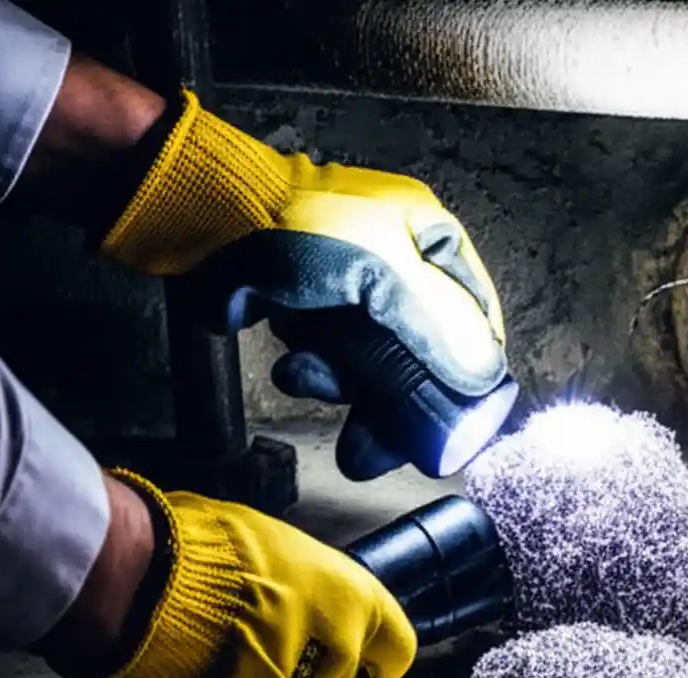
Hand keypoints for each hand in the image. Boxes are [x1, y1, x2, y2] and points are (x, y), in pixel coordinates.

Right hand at [71, 470, 416, 677]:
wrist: (156, 576)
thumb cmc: (210, 545)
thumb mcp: (274, 544)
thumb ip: (301, 579)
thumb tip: (292, 584)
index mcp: (354, 599)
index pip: (397, 648)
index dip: (376, 658)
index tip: (363, 664)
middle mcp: (340, 649)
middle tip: (265, 655)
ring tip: (225, 670)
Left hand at [100, 91, 507, 477]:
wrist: (200, 216)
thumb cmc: (297, 232)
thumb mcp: (383, 281)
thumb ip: (440, 335)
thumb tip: (486, 386)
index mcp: (432, 240)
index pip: (474, 322)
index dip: (468, 379)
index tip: (456, 431)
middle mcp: (403, 265)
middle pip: (424, 355)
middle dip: (397, 404)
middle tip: (376, 452)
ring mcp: (355, 289)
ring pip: (374, 365)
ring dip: (345, 386)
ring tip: (307, 381)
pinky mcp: (312, 310)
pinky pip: (333, 360)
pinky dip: (315, 371)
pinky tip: (291, 366)